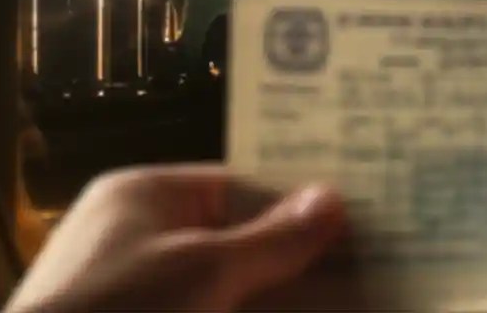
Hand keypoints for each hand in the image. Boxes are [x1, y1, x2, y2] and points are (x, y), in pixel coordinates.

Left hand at [6, 164, 347, 311]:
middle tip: (366, 259)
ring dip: (281, 297)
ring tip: (350, 296)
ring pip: (231, 289)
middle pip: (239, 240)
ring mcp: (144, 295)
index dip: (297, 201)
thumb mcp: (205, 270)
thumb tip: (335, 200)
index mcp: (143, 199)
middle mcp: (141, 240)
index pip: (238, 186)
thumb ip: (275, 238)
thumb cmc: (119, 312)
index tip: (356, 215)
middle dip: (297, 255)